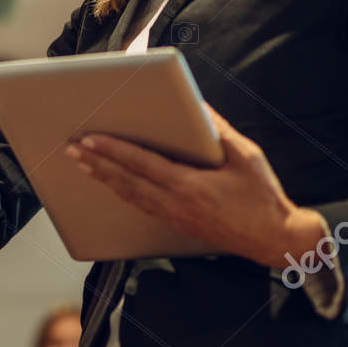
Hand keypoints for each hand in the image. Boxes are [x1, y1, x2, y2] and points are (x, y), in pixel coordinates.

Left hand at [63, 104, 327, 270]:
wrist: (276, 240)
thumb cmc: (263, 197)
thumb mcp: (247, 156)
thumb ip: (219, 130)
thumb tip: (196, 106)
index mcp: (191, 186)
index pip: (142, 164)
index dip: (113, 151)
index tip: (90, 139)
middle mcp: (177, 204)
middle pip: (127, 182)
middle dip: (97, 164)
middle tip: (71, 149)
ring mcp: (175, 218)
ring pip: (130, 196)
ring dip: (104, 179)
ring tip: (82, 164)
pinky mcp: (177, 225)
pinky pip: (141, 206)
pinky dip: (122, 192)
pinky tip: (111, 184)